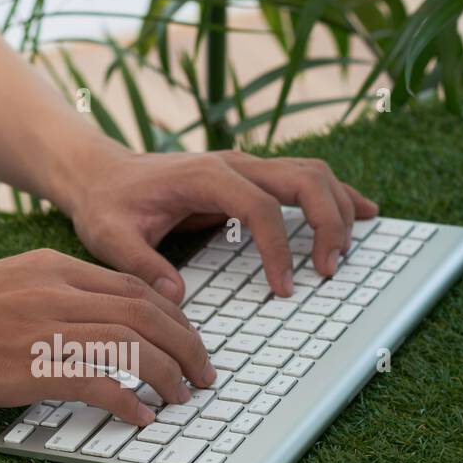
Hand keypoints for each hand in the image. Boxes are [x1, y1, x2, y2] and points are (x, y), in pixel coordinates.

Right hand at [0, 249, 215, 425]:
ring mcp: (42, 327)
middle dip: (187, 346)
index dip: (174, 317)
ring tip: (183, 398)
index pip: (134, 287)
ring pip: (133, 345)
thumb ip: (51, 295)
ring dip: (169, 375)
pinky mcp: (27, 367)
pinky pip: (99, 383)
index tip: (188, 341)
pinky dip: (129, 402)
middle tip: (204, 374)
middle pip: (147, 313)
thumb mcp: (4, 285)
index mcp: (51, 266)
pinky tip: (139, 417)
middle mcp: (54, 289)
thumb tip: (94, 324)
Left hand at [60, 144, 378, 302]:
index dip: (279, 248)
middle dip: (328, 223)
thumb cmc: (106, 206)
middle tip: (329, 271)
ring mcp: (246, 166)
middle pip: (303, 180)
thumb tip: (177, 298)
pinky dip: (337, 195)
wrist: (99, 174)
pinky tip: (364, 213)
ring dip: (338, 209)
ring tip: (343, 254)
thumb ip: (141, 266)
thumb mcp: (111, 239)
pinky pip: (305, 178)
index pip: (259, 208)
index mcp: (204, 176)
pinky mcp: (251, 176)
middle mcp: (233, 163)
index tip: (284, 288)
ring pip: (312, 174)